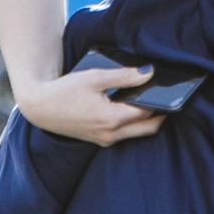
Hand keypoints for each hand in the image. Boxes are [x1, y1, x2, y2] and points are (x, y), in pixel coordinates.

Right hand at [14, 64, 169, 145]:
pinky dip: (134, 124)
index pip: (149, 111)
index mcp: (112, 118)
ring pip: (138, 133)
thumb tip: (150, 73)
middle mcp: (110, 134)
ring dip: (148, 120)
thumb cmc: (65, 90)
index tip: (173, 91)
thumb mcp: (95, 78)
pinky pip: (125, 135)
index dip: (163, 100)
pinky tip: (133, 108)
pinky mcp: (99, 140)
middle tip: (170, 98)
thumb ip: (125, 76)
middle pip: (149, 128)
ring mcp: (104, 140)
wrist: (40, 108)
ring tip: (154, 100)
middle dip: (163, 114)